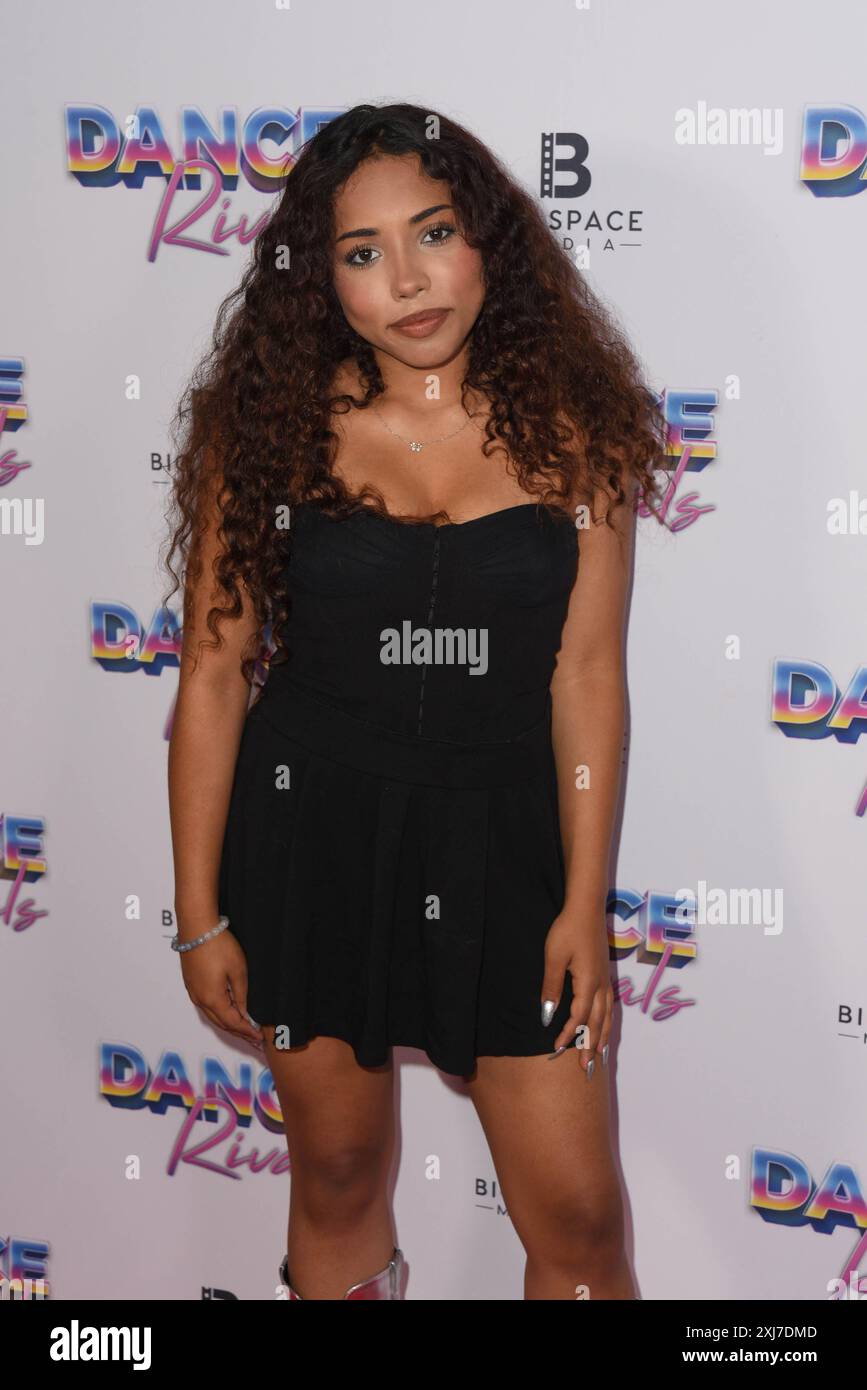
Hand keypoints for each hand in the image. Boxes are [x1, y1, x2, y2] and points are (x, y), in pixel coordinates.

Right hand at [178, 929, 264, 1049]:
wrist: (196, 927)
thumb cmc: (218, 945)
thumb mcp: (238, 971)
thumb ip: (242, 995)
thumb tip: (245, 1013)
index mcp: (213, 999)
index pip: (233, 1023)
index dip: (247, 1032)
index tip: (259, 1038)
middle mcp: (200, 1000)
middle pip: (222, 1024)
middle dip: (239, 1033)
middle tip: (253, 1040)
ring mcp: (194, 992)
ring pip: (213, 1016)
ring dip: (229, 1025)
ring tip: (243, 1030)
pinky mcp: (192, 984)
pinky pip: (207, 1007)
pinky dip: (220, 1014)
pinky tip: (228, 1013)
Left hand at [541, 910, 611, 1071]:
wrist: (586, 907)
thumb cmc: (567, 929)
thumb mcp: (553, 958)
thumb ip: (551, 988)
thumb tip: (547, 1016)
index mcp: (588, 982)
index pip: (579, 1016)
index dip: (568, 1034)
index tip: (556, 1048)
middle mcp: (601, 985)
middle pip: (598, 1022)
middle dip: (591, 1046)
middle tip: (586, 1069)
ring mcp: (605, 979)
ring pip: (607, 1015)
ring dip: (602, 1037)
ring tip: (598, 1056)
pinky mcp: (605, 974)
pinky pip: (609, 1005)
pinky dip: (608, 1021)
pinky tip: (605, 1026)